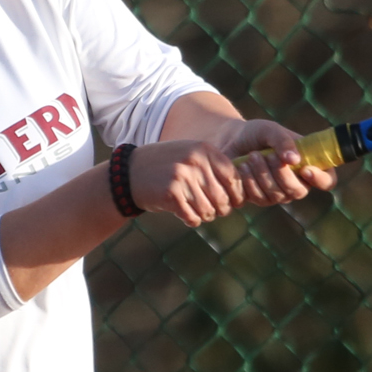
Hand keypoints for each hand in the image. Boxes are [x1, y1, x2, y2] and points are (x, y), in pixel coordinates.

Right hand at [126, 141, 244, 226]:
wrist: (129, 172)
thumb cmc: (167, 166)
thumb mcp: (191, 156)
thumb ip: (215, 168)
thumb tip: (243, 194)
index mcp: (205, 150)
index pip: (234, 178)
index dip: (237, 194)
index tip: (233, 202)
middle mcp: (195, 161)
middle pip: (223, 198)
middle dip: (221, 209)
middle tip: (213, 210)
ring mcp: (182, 177)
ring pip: (209, 211)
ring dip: (205, 216)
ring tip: (196, 211)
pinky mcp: (171, 193)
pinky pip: (193, 217)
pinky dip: (191, 220)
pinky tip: (184, 215)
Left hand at [218, 119, 337, 205]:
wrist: (230, 140)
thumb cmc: (256, 133)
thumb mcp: (270, 130)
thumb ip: (283, 141)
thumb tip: (294, 160)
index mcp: (309, 163)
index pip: (327, 180)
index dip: (321, 179)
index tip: (305, 169)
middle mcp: (297, 182)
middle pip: (299, 192)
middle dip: (282, 175)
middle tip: (267, 156)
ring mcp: (279, 193)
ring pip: (277, 196)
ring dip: (263, 175)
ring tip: (252, 156)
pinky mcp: (260, 198)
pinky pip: (260, 198)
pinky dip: (250, 181)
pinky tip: (242, 167)